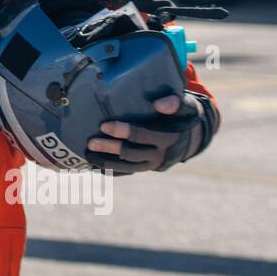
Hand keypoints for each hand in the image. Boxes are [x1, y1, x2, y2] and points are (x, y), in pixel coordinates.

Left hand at [86, 93, 203, 173]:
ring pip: (127, 167)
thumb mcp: (186, 107)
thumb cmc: (182, 116)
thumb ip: (175, 103)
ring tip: (88, 155)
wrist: (188, 138)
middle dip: (110, 148)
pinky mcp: (145, 168)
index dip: (123, 131)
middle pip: (131, 154)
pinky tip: (95, 166)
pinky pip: (127, 172)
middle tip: (91, 142)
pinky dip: (111, 171)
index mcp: (167, 138)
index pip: (142, 136)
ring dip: (106, 162)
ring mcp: (151, 164)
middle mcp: (159, 154)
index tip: (104, 125)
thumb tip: (160, 104)